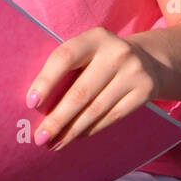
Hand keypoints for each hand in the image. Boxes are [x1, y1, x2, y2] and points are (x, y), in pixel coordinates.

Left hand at [24, 27, 165, 151]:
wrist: (149, 61)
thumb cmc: (102, 60)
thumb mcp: (88, 53)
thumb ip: (66, 69)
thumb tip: (36, 105)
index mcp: (95, 37)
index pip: (65, 57)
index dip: (46, 80)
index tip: (30, 103)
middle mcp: (117, 52)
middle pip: (80, 92)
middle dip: (57, 118)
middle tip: (40, 137)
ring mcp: (134, 72)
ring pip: (95, 109)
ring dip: (72, 130)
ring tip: (55, 143)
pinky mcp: (146, 91)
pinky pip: (112, 117)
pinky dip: (91, 129)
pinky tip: (76, 137)